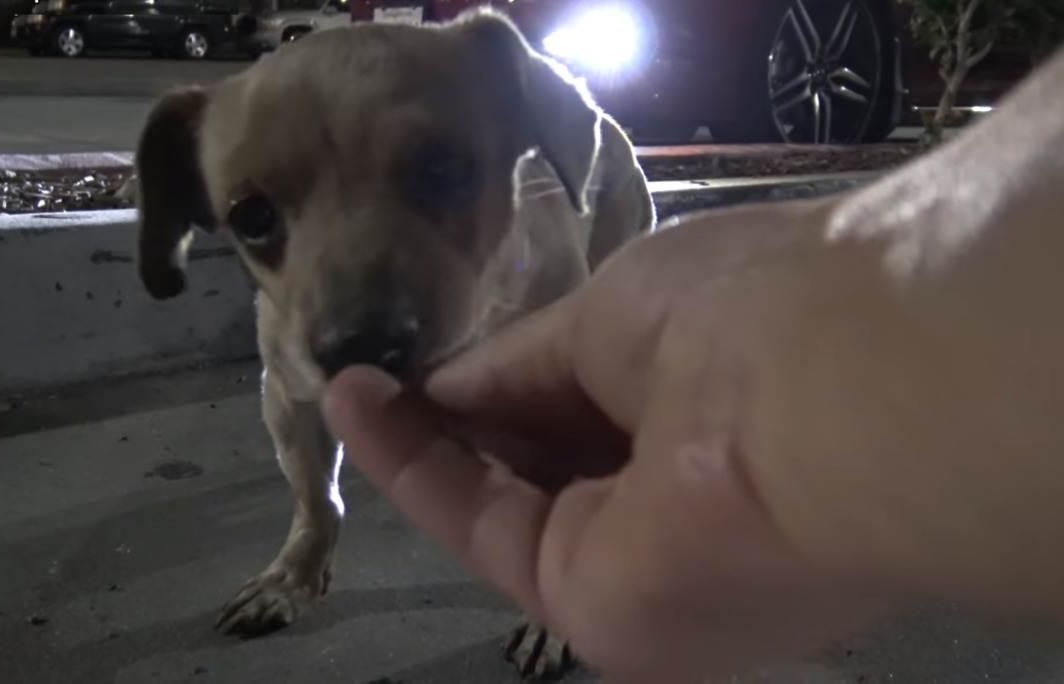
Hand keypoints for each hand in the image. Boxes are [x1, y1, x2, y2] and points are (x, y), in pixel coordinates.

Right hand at [324, 194, 909, 680]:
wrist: (822, 400)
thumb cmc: (737, 314)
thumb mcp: (625, 311)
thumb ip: (540, 361)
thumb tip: (458, 384)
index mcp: (706, 416)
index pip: (590, 402)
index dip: (505, 380)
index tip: (435, 356)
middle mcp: (675, 499)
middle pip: (546, 460)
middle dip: (461, 421)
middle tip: (378, 378)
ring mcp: (636, 560)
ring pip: (507, 504)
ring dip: (422, 444)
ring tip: (350, 388)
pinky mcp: (595, 609)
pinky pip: (487, 530)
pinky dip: (418, 472)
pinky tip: (361, 409)